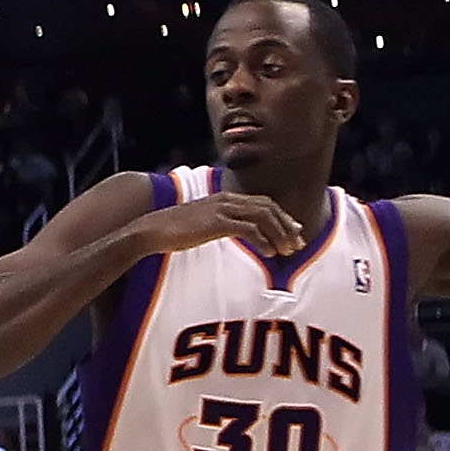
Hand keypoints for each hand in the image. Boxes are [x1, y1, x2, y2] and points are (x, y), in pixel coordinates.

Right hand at [134, 190, 301, 259]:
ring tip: (288, 251)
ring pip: (263, 217)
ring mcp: (222, 210)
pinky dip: (263, 240)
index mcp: (225, 198)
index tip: (293, 232)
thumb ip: (218, 223)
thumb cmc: (172, 231)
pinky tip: (269, 253)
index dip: (281, 217)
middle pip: (268, 207)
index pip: (263, 203)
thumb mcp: (200, 223)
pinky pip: (249, 229)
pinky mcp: (217, 223)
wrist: (152, 230)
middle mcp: (227, 199)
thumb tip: (229, 231)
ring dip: (279, 234)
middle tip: (298, 243)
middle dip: (286, 226)